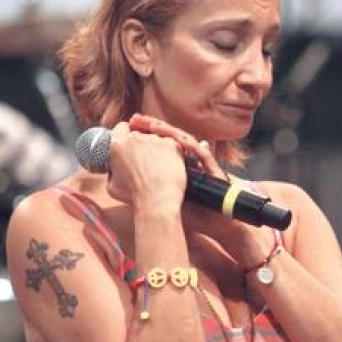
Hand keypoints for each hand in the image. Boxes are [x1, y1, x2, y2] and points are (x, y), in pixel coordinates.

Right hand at [105, 121, 186, 210]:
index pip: (121, 128)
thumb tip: (113, 169)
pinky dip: (171, 154)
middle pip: (139, 134)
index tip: (129, 144)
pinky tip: (170, 167)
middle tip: (145, 161)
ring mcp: (155, 139)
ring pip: (156, 139)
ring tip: (159, 168)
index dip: (125, 134)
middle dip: (141, 145)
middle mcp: (136, 137)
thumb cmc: (133, 196)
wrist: (157, 200)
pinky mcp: (172, 144)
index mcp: (118, 144)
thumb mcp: (111, 186)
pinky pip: (171, 145)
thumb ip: (111, 171)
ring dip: (156, 149)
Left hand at [128, 114, 274, 265]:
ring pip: (184, 140)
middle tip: (135, 119)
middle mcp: (189, 159)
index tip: (129, 126)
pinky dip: (190, 145)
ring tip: (152, 125)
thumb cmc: (192, 213)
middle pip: (169, 137)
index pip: (159, 143)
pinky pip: (202, 153)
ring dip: (169, 131)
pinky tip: (177, 140)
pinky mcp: (213, 169)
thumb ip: (148, 188)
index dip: (144, 133)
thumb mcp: (165, 198)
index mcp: (176, 164)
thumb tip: (124, 182)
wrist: (217, 222)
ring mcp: (202, 162)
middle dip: (152, 125)